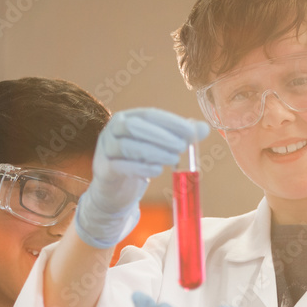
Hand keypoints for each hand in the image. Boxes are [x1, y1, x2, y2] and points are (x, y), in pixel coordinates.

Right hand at [74, 108, 208, 247]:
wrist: (115, 192)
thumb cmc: (138, 164)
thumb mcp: (158, 148)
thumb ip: (179, 136)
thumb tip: (203, 128)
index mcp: (127, 118)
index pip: (149, 114)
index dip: (171, 121)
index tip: (191, 130)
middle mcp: (112, 130)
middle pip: (134, 126)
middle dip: (161, 135)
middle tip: (182, 146)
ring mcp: (105, 149)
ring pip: (127, 146)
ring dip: (154, 152)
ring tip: (174, 159)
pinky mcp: (103, 170)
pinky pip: (120, 166)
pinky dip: (141, 168)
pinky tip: (157, 170)